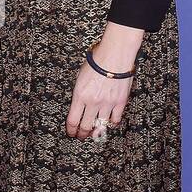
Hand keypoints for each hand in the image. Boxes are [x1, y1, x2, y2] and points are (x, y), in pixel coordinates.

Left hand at [65, 22, 142, 139]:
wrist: (115, 55)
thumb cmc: (97, 61)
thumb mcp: (80, 77)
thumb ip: (79, 94)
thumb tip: (79, 106)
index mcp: (80, 95)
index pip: (73, 120)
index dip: (71, 130)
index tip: (71, 133)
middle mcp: (93, 102)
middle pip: (85, 126)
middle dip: (82, 134)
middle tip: (81, 136)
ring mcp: (107, 103)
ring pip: (101, 126)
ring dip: (96, 132)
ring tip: (94, 134)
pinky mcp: (120, 102)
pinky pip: (115, 119)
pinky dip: (111, 124)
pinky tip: (109, 123)